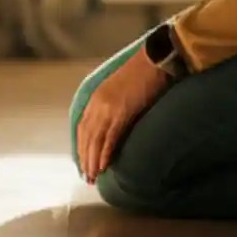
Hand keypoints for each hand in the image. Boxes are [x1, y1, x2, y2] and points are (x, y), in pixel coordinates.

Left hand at [77, 49, 170, 183]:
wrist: (155, 59)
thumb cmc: (143, 73)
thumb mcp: (120, 89)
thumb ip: (112, 105)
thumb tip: (114, 124)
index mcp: (96, 97)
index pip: (82, 126)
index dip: (81, 145)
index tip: (82, 161)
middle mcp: (98, 103)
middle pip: (86, 135)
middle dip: (84, 157)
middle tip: (87, 176)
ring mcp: (108, 107)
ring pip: (95, 139)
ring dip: (93, 160)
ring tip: (94, 177)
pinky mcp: (122, 112)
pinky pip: (110, 137)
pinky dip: (105, 153)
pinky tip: (104, 165)